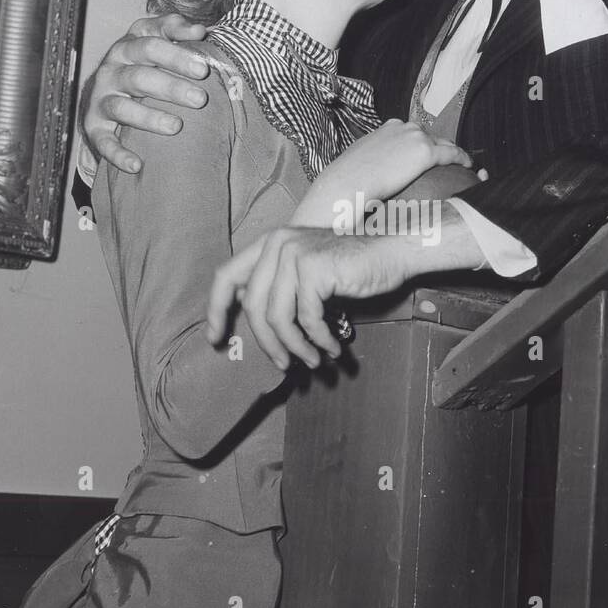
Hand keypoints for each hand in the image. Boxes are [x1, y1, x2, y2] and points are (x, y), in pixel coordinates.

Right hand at [80, 13, 211, 172]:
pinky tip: (137, 165)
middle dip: (171, 87)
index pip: (150, 43)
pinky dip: (118, 154)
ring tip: (176, 127)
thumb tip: (200, 31)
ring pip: (123, 107)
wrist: (100, 92)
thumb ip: (175, 30)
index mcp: (129, 47)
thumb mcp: (154, 40)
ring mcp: (102, 99)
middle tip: (201, 99)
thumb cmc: (141, 64)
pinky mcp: (94, 126)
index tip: (203, 67)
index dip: (176, 54)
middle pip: (140, 76)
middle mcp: (112, 70)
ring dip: (149, 118)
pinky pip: (104, 142)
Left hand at [206, 227, 414, 367]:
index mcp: (269, 243)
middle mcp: (277, 243)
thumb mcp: (307, 275)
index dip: (215, 310)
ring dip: (296, 347)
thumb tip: (259, 329)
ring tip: (313, 361)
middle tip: (282, 364)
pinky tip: (331, 348)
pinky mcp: (313, 267)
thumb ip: (281, 290)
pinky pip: (306, 318)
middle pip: (253, 307)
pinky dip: (318, 339)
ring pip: (278, 317)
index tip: (215, 339)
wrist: (392, 252)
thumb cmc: (352, 268)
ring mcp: (294, 253)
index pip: (226, 277)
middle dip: (267, 342)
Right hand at [291, 119, 478, 227]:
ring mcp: (416, 137)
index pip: (414, 133)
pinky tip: (469, 166)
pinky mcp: (425, 152)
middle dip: (442, 147)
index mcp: (389, 127)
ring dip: (454, 153)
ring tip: (463, 164)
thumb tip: (371, 174)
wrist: (348, 182)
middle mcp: (404, 127)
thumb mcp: (360, 161)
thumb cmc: (350, 179)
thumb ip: (373, 161)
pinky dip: (463, 159)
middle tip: (451, 161)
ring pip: (444, 143)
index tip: (431, 155)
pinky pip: (452, 154)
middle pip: (432, 136)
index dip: (425, 144)